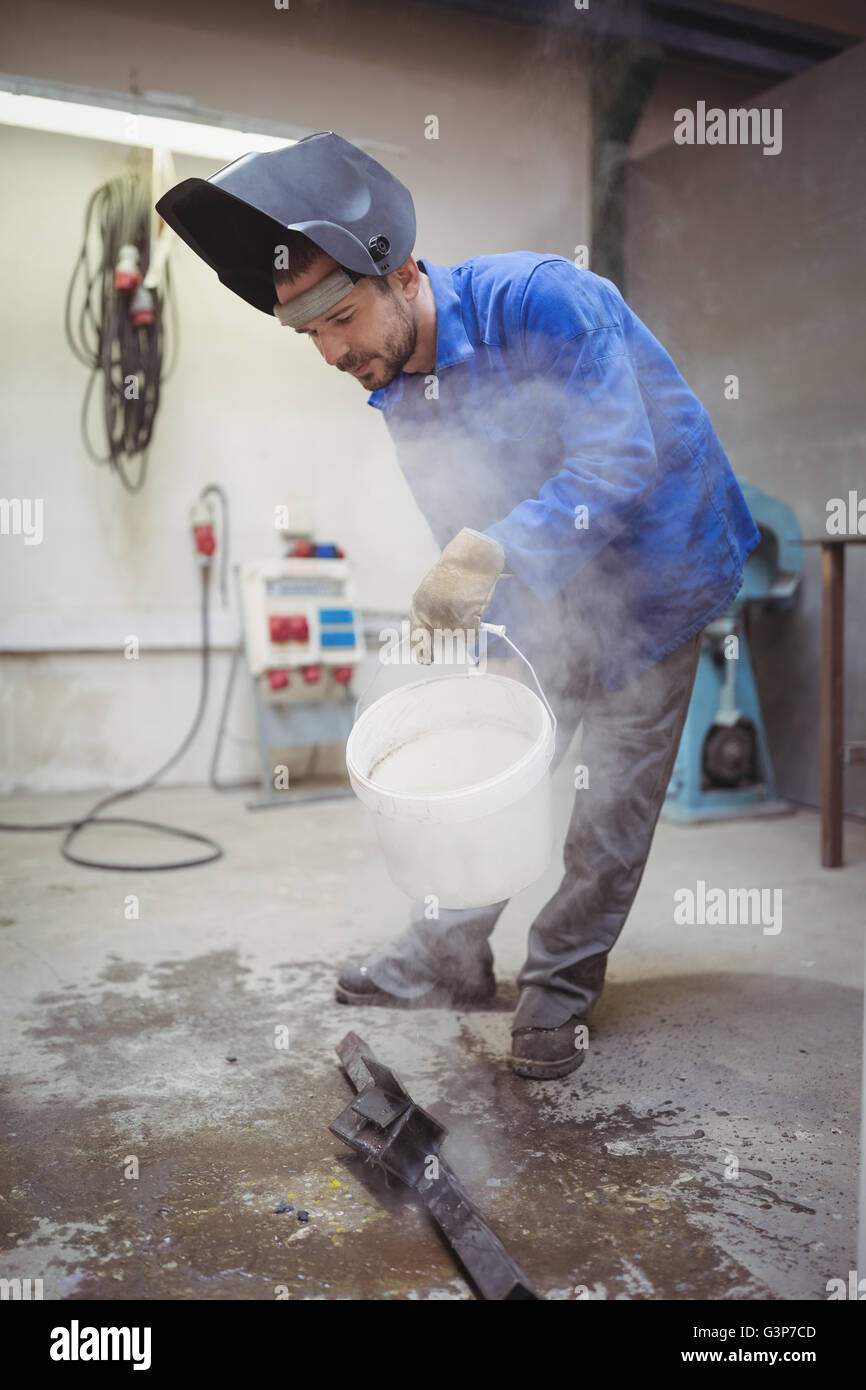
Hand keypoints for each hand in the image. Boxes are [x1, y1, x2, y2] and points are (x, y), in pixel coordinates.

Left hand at [409, 528, 504, 663]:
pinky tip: (475, 607)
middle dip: (453, 632)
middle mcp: (430, 616)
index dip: (422, 651)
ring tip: (468, 602)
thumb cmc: (456, 571)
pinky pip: (472, 635)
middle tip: (460, 617)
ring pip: (459, 637)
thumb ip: (431, 610)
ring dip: (467, 625)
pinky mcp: (463, 620)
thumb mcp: (433, 590)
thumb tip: (434, 633)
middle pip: (443, 638)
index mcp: (419, 606)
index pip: (417, 636)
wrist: (470, 559)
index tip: (426, 660)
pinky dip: (477, 625)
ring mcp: (446, 619)